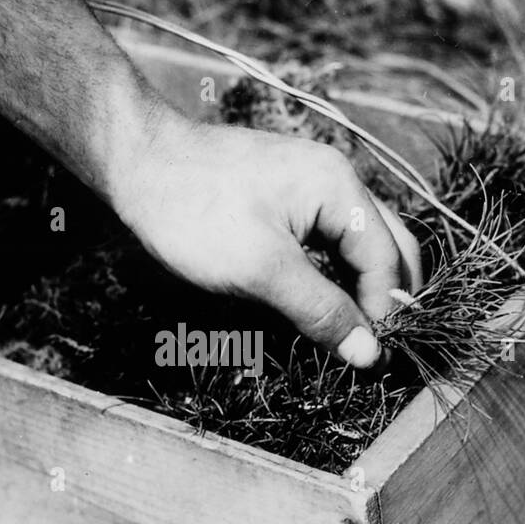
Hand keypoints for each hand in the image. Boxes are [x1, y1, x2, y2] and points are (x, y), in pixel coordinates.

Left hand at [106, 111, 423, 368]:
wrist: (137, 163)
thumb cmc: (193, 211)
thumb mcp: (261, 271)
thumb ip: (321, 311)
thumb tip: (369, 353)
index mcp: (340, 188)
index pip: (386, 260)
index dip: (384, 313)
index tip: (371, 360)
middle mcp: (336, 180)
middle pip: (387, 246)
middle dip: (385, 298)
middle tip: (371, 351)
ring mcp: (312, 186)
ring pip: (357, 246)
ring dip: (358, 289)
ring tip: (348, 336)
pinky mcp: (287, 198)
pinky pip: (327, 240)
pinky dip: (332, 274)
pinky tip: (320, 304)